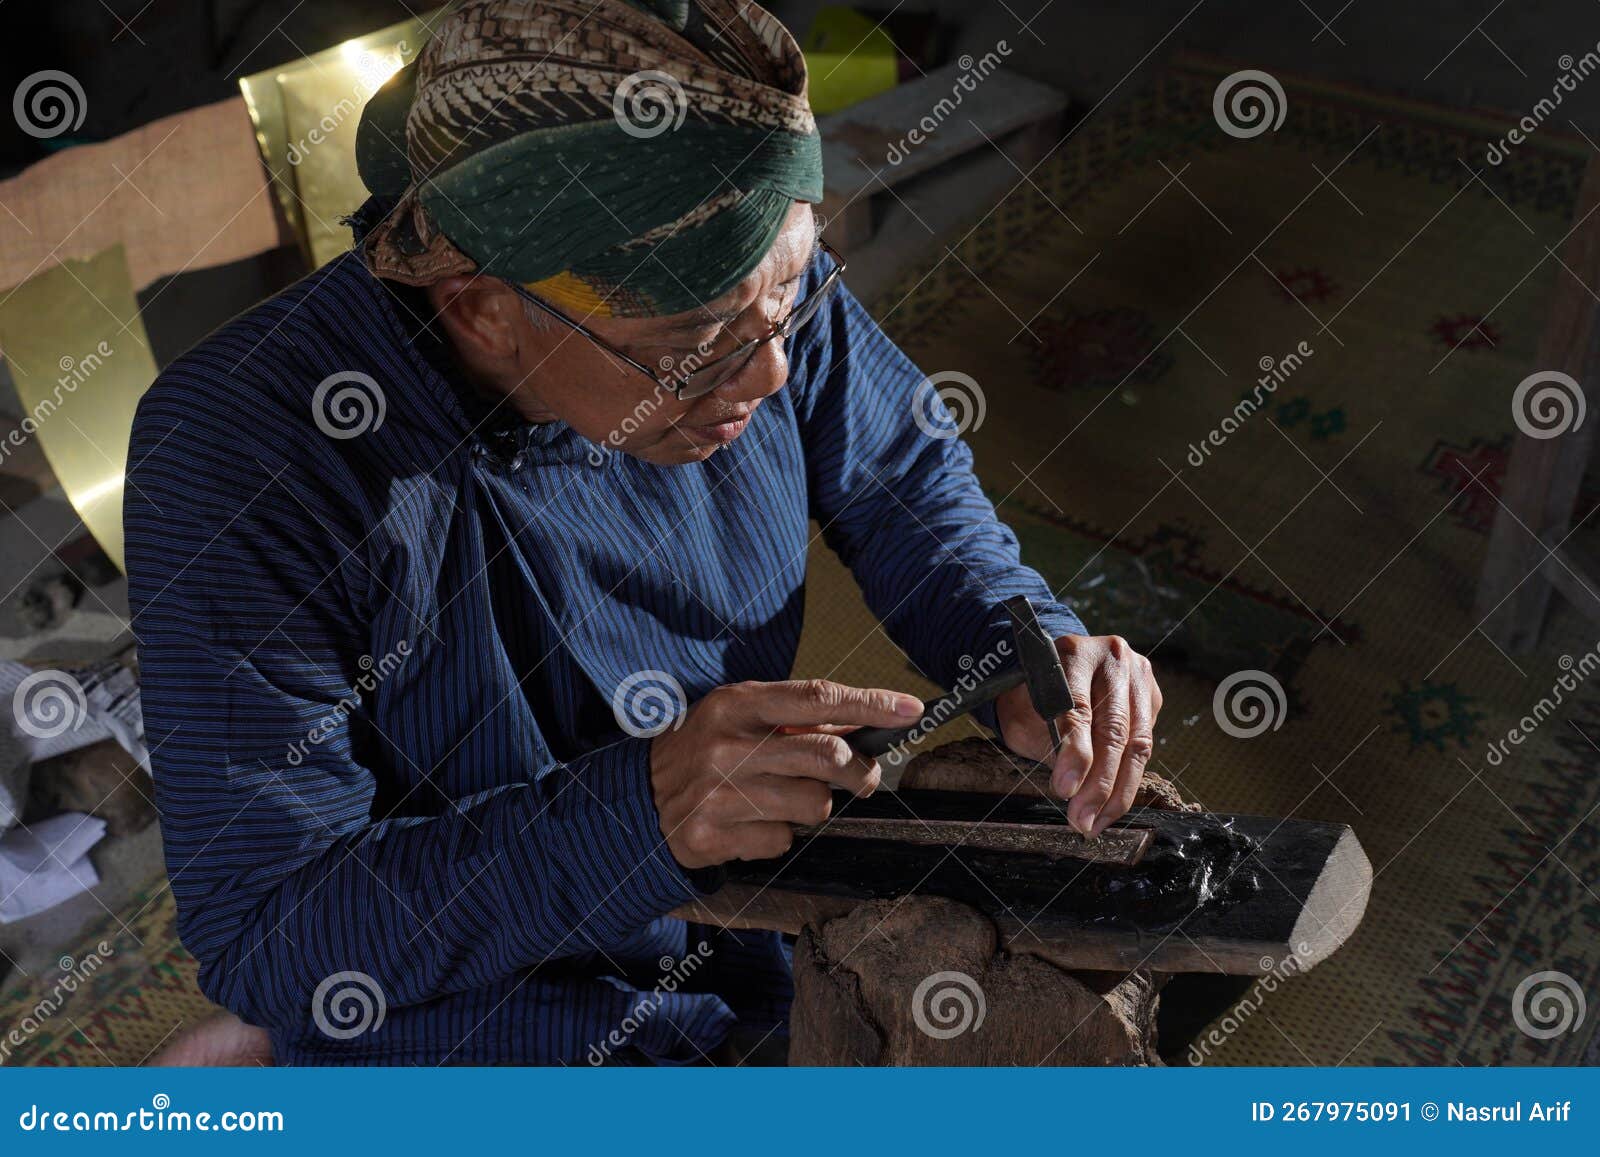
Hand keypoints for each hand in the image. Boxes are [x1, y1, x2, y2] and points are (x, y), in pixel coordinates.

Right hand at [650, 679, 923, 868]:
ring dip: (814, 805)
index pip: (817, 698)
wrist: (637, 799)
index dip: (870, 704)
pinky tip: (751, 823)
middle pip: (828, 757)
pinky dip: (779, 835)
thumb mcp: (740, 716)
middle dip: (860, 771)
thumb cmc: (704, 749)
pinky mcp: (711, 836)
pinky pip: (781, 840)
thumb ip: (796, 718)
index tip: (911, 710)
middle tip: (864, 777)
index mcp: (737, 703)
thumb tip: (866, 724)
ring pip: (813, 805)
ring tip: (786, 799)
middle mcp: (727, 746)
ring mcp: (718, 793)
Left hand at [995, 634, 1161, 835]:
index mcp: (1073, 653)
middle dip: (1098, 784)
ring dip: (1118, 791)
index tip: (1065, 790)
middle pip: (1113, 729)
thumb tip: (1073, 786)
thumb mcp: (1024, 715)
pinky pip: (1145, 743)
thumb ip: (1046, 743)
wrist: (1051, 671)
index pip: (1079, 709)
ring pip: (1137, 742)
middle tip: (1082, 819)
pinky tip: (1112, 802)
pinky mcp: (1151, 695)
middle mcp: (1112, 657)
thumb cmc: (1032, 696)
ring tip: (1098, 821)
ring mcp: (1138, 674)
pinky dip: (1129, 778)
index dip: (1074, 754)